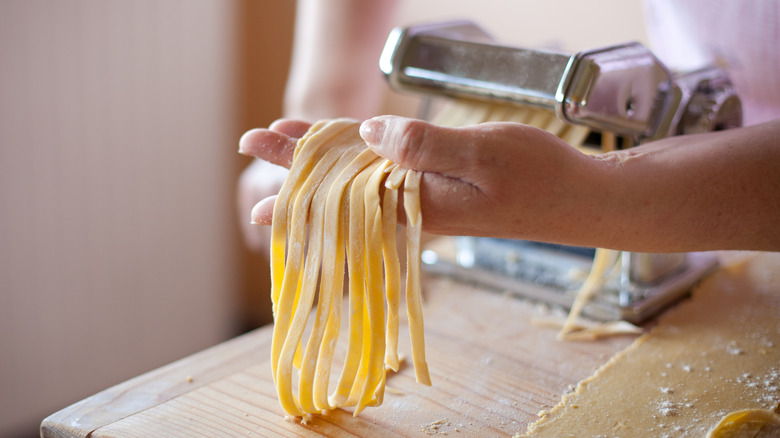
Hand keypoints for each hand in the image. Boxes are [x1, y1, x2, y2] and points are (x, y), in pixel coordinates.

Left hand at [239, 116, 600, 244]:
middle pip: (341, 182)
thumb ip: (425, 146)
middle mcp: (413, 205)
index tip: (258, 147)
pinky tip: (350, 155)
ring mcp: (427, 199)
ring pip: (361, 178)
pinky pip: (387, 176)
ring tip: (289, 145)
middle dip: (297, 162)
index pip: (341, 180)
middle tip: (252, 143)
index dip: (298, 160)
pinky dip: (361, 160)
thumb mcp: (483, 153)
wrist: (577, 201)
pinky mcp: (442, 191)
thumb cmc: (539, 178)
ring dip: (325, 160)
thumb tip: (370, 134)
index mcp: (416, 199)